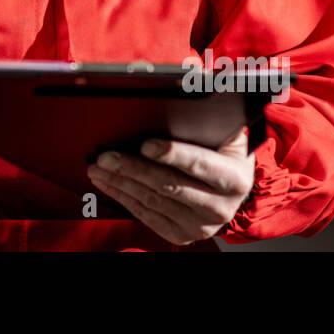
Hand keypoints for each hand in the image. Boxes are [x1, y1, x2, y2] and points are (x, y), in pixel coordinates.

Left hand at [86, 127, 254, 244]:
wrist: (228, 185)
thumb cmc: (218, 149)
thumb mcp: (221, 133)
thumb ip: (203, 119)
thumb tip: (172, 98)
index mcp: (235, 177)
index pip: (200, 164)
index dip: (172, 154)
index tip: (145, 145)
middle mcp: (221, 207)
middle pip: (169, 185)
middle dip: (133, 168)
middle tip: (106, 156)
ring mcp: (201, 225)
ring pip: (153, 201)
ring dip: (120, 183)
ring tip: (98, 167)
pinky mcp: (182, 235)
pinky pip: (147, 216)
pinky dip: (123, 198)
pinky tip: (108, 183)